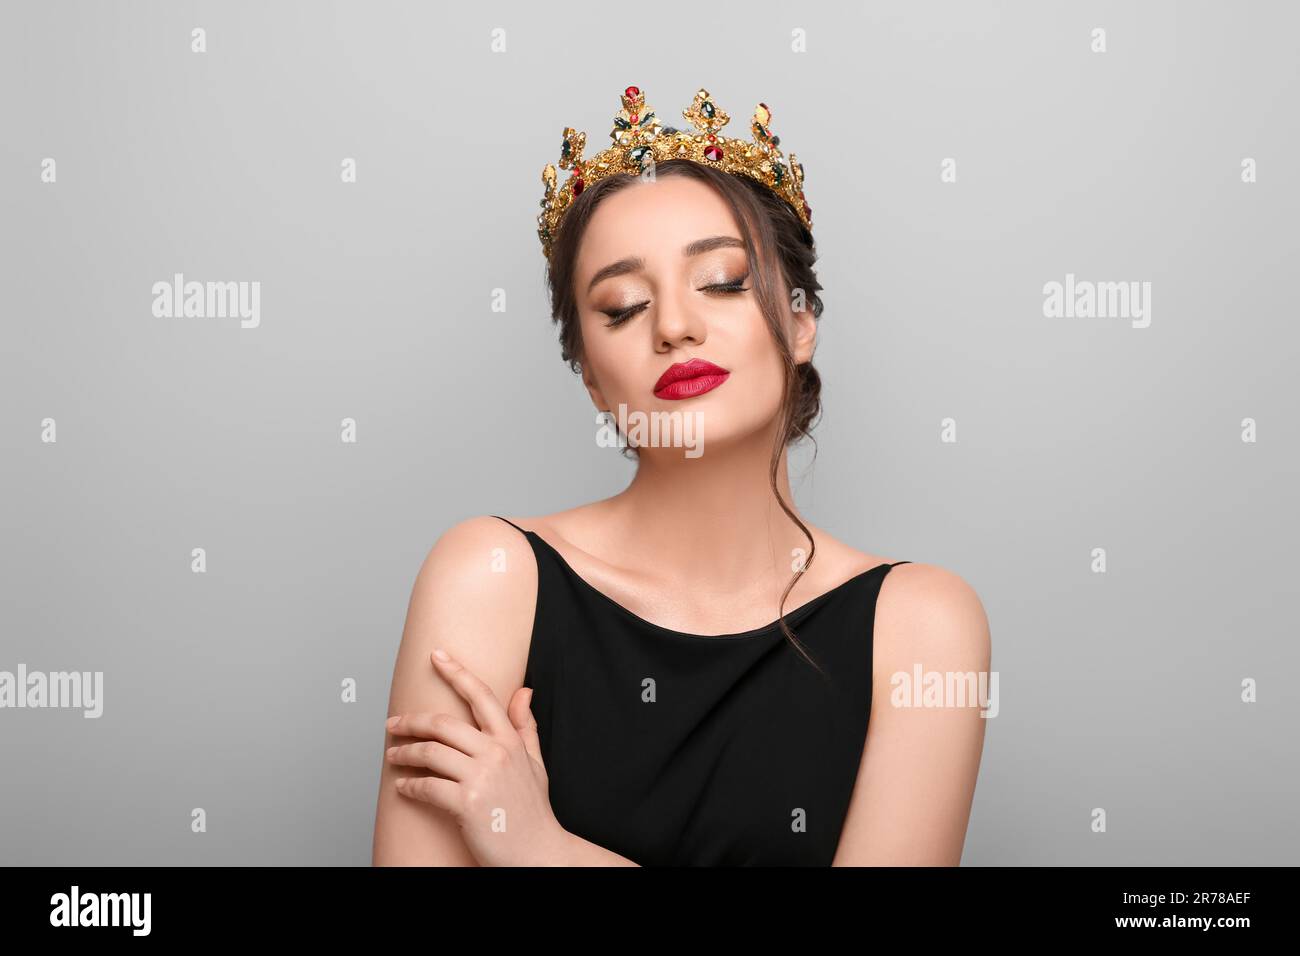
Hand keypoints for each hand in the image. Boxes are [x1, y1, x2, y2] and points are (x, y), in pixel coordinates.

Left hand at [385, 649, 570, 866]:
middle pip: (444, 723)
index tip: (437, 655)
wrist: (538, 852)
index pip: (482, 696)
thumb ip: (525, 726)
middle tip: (393, 724)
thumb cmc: (533, 811)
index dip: (457, 672)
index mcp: (510, 740)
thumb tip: (524, 691)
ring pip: (431, 753)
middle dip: (411, 721)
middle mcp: (496, 753)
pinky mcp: (467, 803)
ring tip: (393, 756)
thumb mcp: (535, 762)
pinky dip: (410, 785)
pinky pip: (428, 786)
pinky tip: (402, 786)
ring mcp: (482, 778)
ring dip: (404, 753)